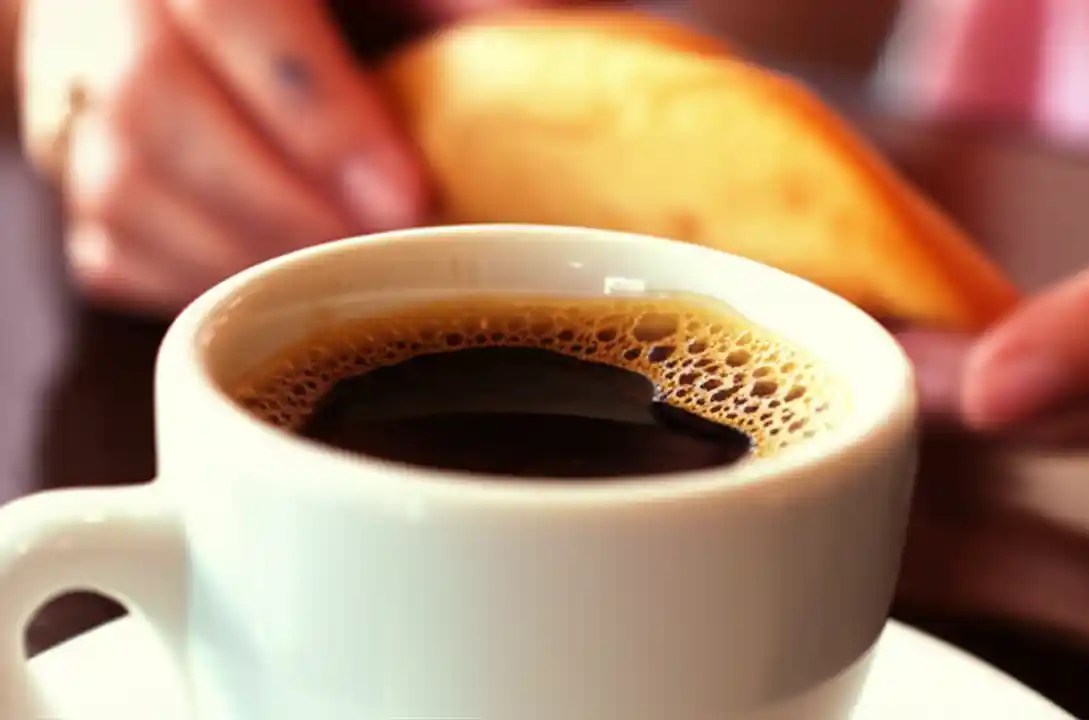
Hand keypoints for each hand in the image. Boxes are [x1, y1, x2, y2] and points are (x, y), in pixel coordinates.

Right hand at [19, 0, 552, 312]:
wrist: (183, 2)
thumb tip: (566, 46)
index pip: (230, 11)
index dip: (317, 113)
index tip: (407, 198)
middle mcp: (109, 14)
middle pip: (159, 113)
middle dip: (285, 207)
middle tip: (388, 261)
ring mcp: (70, 95)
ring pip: (122, 192)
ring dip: (244, 260)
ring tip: (345, 291)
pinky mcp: (72, 174)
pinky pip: (112, 252)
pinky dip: (198, 289)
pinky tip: (273, 298)